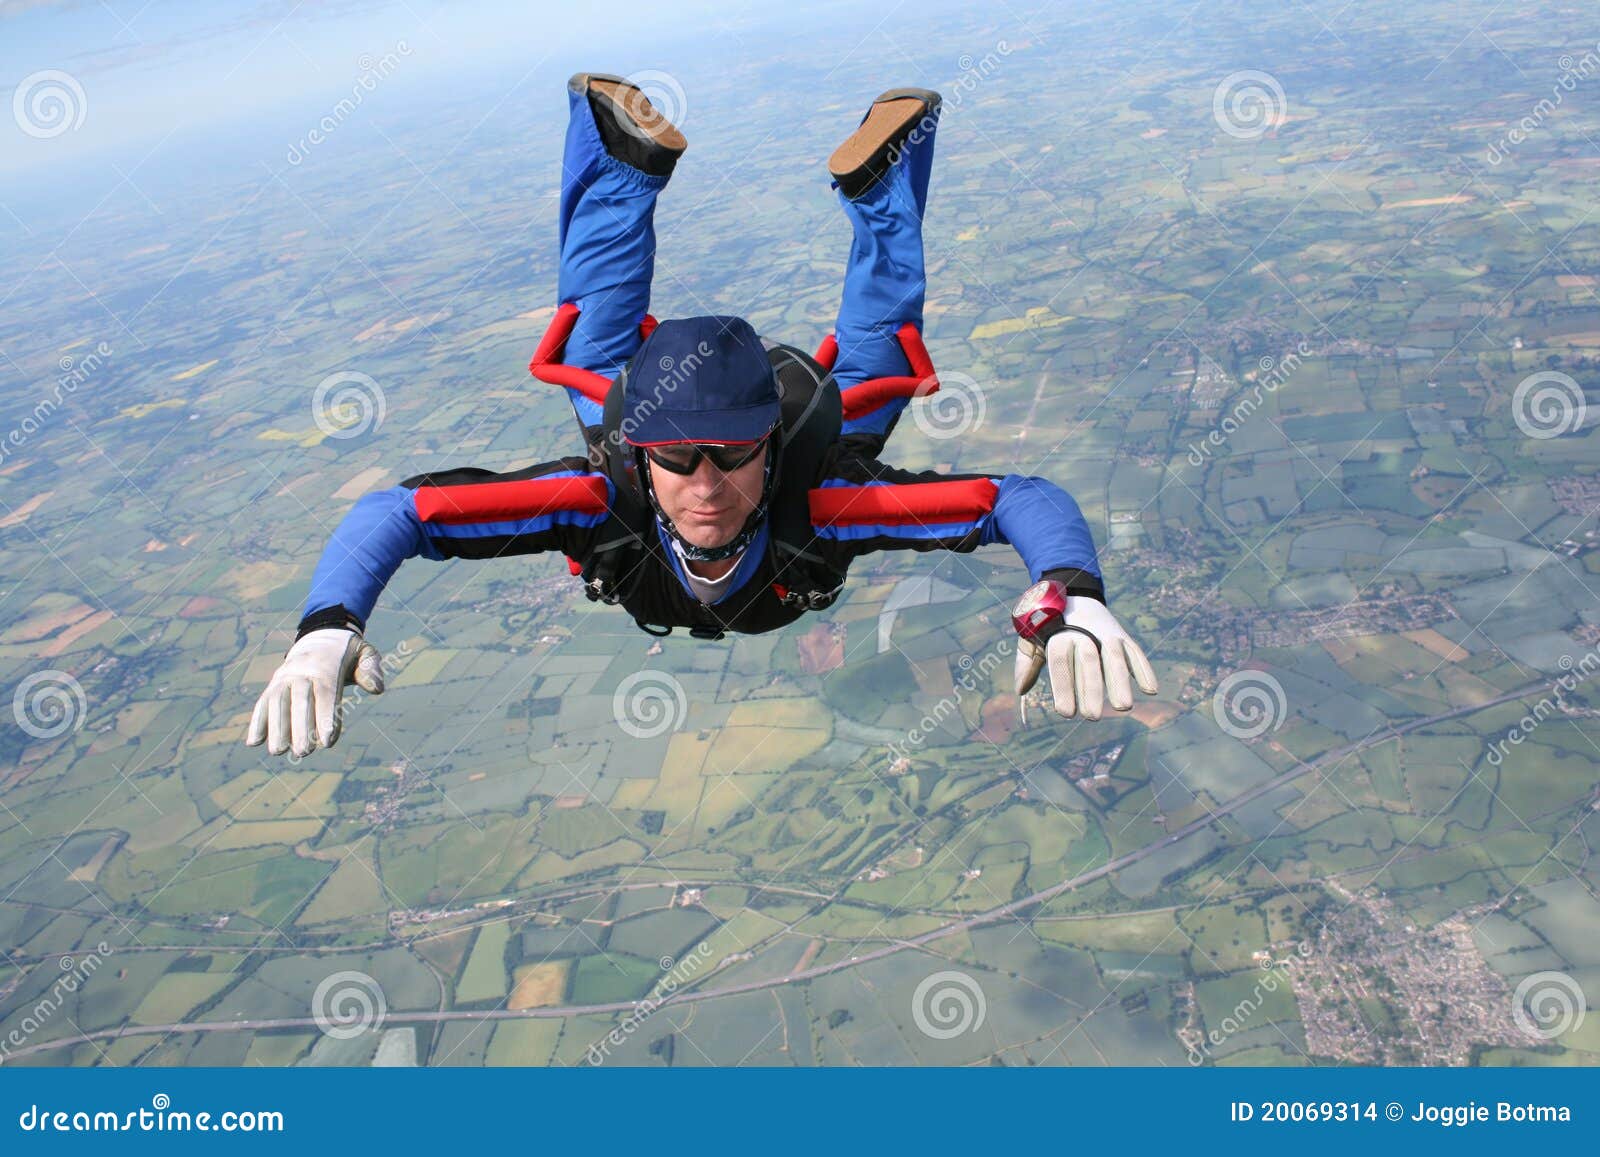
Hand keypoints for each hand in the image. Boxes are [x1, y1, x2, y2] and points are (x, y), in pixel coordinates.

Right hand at [245, 628, 384, 757]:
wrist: (322, 636)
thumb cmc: (348, 652)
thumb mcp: (365, 653)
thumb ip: (371, 669)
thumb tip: (377, 689)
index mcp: (325, 665)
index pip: (325, 693)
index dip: (325, 717)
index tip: (327, 742)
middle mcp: (301, 671)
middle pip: (298, 701)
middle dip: (299, 727)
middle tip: (303, 752)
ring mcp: (284, 677)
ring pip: (277, 702)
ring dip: (276, 728)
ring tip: (278, 752)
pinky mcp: (273, 685)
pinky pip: (263, 702)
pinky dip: (257, 721)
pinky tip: (254, 742)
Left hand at [1013, 594, 1157, 721]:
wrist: (1073, 594)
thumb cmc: (1049, 626)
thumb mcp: (1031, 637)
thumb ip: (1026, 662)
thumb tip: (1021, 689)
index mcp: (1058, 634)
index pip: (1060, 661)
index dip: (1063, 686)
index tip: (1065, 712)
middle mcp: (1084, 632)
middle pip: (1088, 660)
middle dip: (1091, 689)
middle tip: (1092, 717)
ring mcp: (1106, 632)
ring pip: (1114, 656)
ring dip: (1120, 681)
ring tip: (1123, 707)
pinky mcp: (1122, 635)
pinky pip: (1135, 651)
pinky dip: (1144, 668)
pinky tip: (1150, 689)